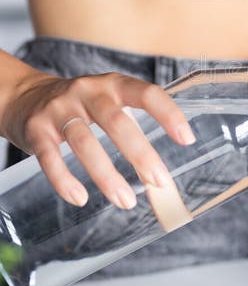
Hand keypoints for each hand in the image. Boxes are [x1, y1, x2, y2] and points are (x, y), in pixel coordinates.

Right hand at [1, 71, 195, 208]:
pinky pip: (50, 157)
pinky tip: (80, 198)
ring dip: (107, 175)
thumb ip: (130, 124)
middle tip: (159, 181)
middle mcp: (87, 92)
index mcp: (113, 84)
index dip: (168, 114)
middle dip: (141, 154)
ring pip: (85, 142)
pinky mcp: (36, 129)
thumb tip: (159, 172)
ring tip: (125, 201)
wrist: (24, 97)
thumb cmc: (79, 106)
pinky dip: (65, 180)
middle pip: (117, 122)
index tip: (187, 139)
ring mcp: (59, 109)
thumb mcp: (106, 100)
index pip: (146, 93)